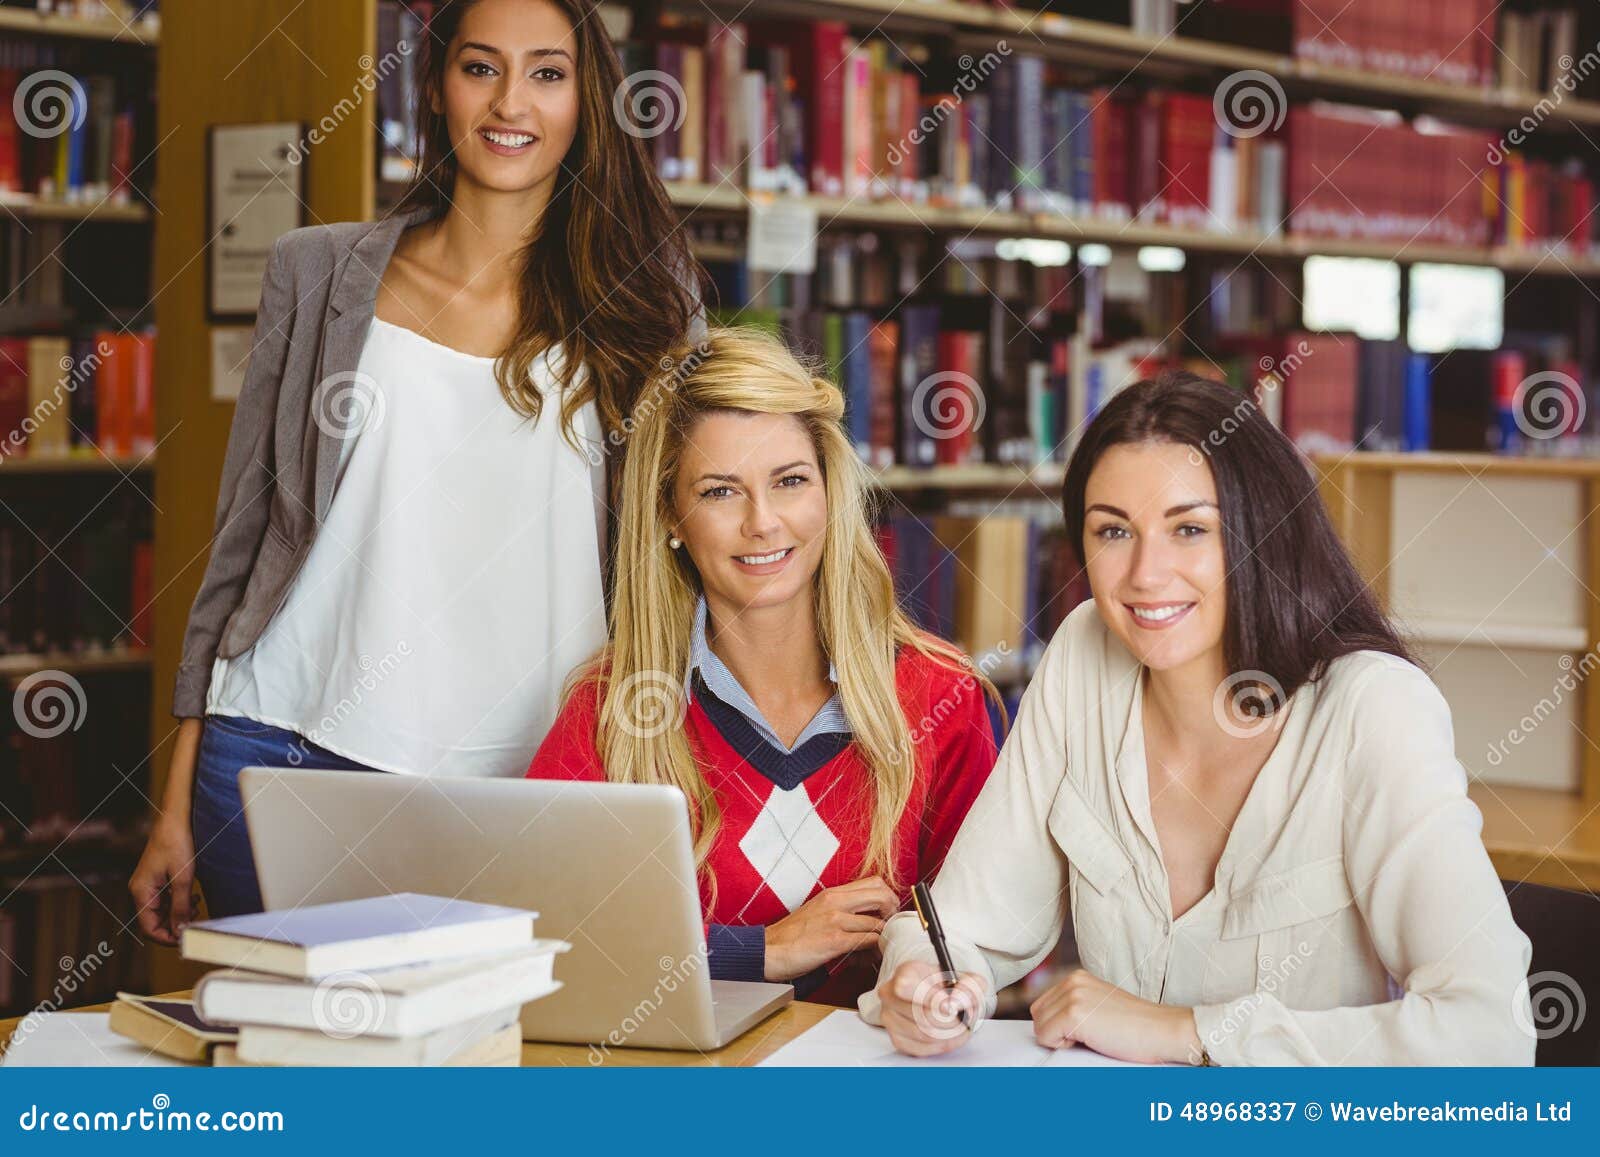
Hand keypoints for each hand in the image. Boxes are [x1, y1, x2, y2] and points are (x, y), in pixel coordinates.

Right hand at [129, 814, 197, 945]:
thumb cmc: (177, 843)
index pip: (149, 928)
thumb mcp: (183, 878)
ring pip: (161, 911)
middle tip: (195, 920)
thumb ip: (181, 906)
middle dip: (175, 924)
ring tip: (196, 906)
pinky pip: (165, 899)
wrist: (176, 818)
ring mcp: (148, 884)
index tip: (186, 938)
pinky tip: (192, 896)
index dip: (167, 937)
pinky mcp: (157, 879)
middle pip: (154, 921)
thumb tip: (180, 930)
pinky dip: (178, 902)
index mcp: (141, 891)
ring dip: (178, 913)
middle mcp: (140, 890)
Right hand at [764, 876, 897, 980]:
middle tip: (890, 926)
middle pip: (882, 894)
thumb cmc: (793, 934)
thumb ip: (843, 909)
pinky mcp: (834, 940)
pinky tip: (868, 956)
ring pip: (877, 922)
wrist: (770, 949)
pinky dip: (873, 949)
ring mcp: (835, 920)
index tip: (888, 912)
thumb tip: (869, 917)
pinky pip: (867, 941)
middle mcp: (836, 902)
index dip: (888, 896)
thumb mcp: (819, 911)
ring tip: (878, 947)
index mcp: (833, 893)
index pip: (874, 882)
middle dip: (893, 912)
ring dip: (883, 937)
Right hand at [878, 959, 987, 1056]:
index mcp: (906, 971)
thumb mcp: (969, 981)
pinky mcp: (896, 1038)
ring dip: (948, 1034)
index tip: (951, 1008)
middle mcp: (890, 993)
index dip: (929, 999)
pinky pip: (920, 1049)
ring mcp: (889, 1017)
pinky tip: (948, 1036)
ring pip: (922, 1034)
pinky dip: (940, 1045)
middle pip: (920, 1015)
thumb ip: (968, 987)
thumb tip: (956, 1002)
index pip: (905, 985)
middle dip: (949, 1021)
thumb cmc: (952, 989)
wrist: (945, 1001)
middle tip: (962, 1019)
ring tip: (958, 1027)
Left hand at [1030, 968, 1201, 1063]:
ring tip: (1092, 1036)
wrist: (1162, 1031)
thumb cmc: (1136, 1026)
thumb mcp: (1099, 1005)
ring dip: (1060, 1039)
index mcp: (1077, 977)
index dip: (1059, 1025)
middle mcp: (1072, 981)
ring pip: (1039, 1027)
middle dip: (1055, 1031)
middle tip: (1088, 1035)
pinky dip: (1063, 1046)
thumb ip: (1075, 1005)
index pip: (1043, 1004)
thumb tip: (1047, 1022)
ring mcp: (1072, 996)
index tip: (1086, 1029)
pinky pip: (1046, 1037)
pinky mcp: (1074, 1015)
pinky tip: (1091, 1040)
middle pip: (1037, 1014)